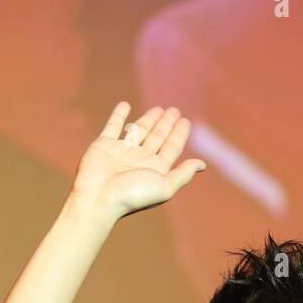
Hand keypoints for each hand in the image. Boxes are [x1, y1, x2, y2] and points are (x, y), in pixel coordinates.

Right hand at [70, 103, 205, 220]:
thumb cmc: (133, 195)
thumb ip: (183, 174)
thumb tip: (202, 165)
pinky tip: (125, 105)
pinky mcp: (104, 145)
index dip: (179, 135)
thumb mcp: (165, 186)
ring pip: (138, 131)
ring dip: (148, 119)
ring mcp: (122, 152)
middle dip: (166, 125)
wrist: (99, 197)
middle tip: (174, 110)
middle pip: (157, 138)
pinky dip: (118, 116)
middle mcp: (140, 160)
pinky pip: (112, 126)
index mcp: (155, 170)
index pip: (171, 148)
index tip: (186, 121)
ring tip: (158, 109)